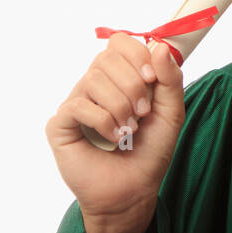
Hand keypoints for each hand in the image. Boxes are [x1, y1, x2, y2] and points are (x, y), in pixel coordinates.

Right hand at [45, 32, 185, 232]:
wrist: (134, 190)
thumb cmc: (150, 152)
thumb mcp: (171, 113)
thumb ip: (170, 80)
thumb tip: (160, 47)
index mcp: (120, 78)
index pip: (119, 43)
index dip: (136, 55)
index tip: (152, 79)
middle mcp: (94, 86)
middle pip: (106, 58)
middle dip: (133, 85)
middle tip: (142, 114)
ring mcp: (75, 103)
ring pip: (93, 80)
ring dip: (120, 106)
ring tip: (129, 130)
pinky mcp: (60, 124)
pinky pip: (78, 106)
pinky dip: (103, 121)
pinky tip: (112, 138)